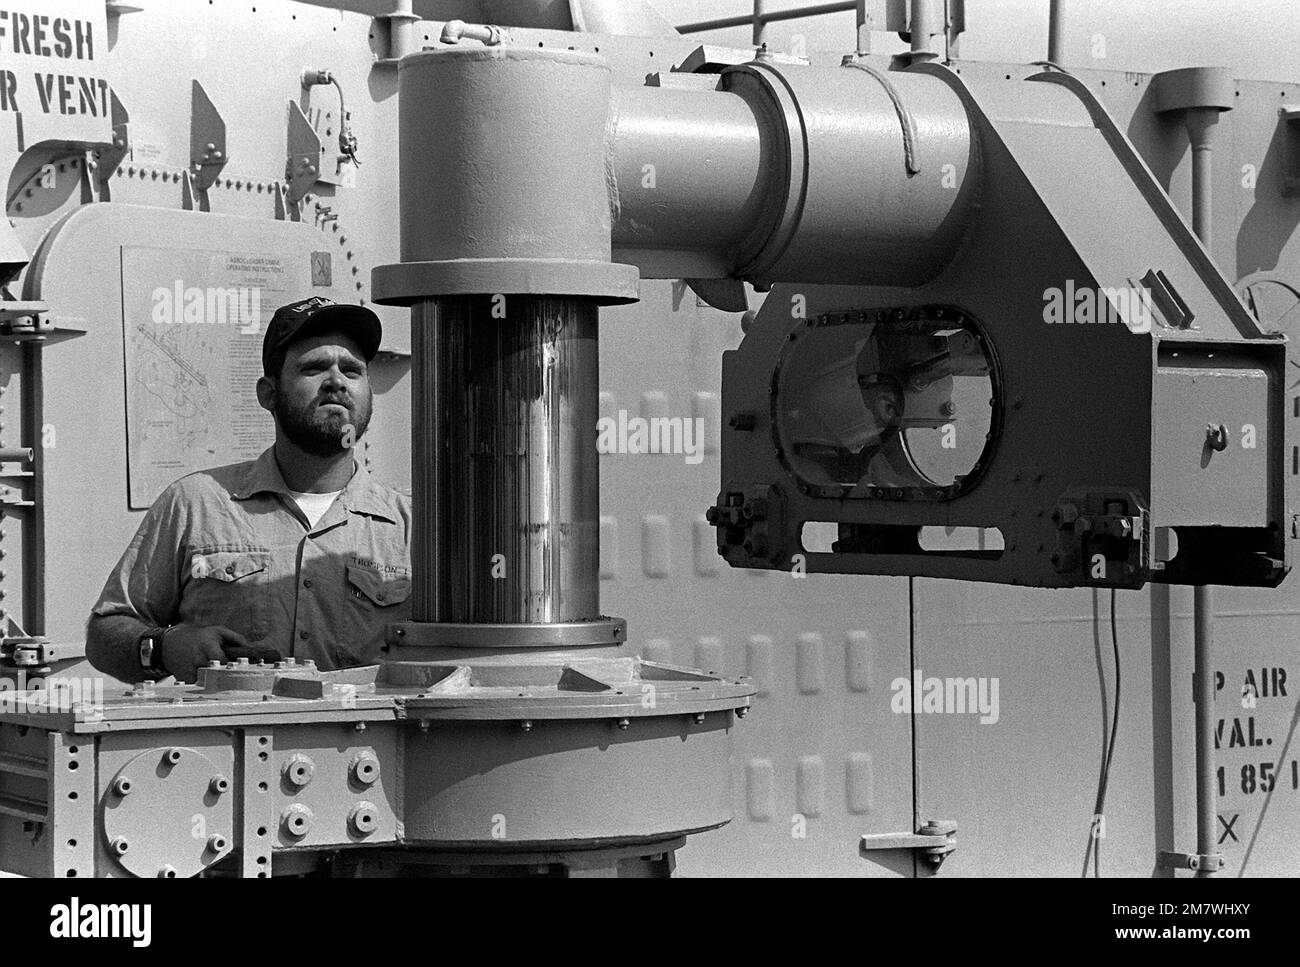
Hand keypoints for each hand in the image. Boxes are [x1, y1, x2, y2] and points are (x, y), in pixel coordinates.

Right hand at [159, 625, 279, 681]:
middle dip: (227, 676)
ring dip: (217, 681)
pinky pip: (200, 685)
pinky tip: (209, 680)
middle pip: (216, 673)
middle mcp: (198, 658)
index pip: (220, 658)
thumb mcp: (217, 631)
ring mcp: (190, 670)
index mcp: (207, 646)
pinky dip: (206, 684)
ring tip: (224, 680)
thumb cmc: (198, 637)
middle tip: (238, 679)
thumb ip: (235, 638)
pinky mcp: (185, 679)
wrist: (169, 644)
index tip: (240, 669)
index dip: (230, 665)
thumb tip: (250, 647)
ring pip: (209, 681)